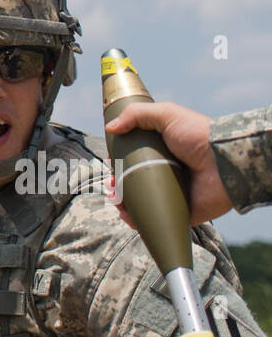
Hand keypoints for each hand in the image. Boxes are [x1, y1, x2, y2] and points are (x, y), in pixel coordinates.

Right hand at [104, 101, 230, 224]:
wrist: (224, 161)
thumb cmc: (200, 135)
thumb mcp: (167, 115)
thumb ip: (137, 115)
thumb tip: (110, 128)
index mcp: (163, 154)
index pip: (133, 163)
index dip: (118, 167)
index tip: (111, 168)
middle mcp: (167, 175)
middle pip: (132, 185)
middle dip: (116, 188)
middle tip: (112, 187)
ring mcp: (173, 195)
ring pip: (140, 205)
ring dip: (123, 206)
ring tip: (119, 203)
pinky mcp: (179, 213)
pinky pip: (154, 221)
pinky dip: (138, 221)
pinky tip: (128, 216)